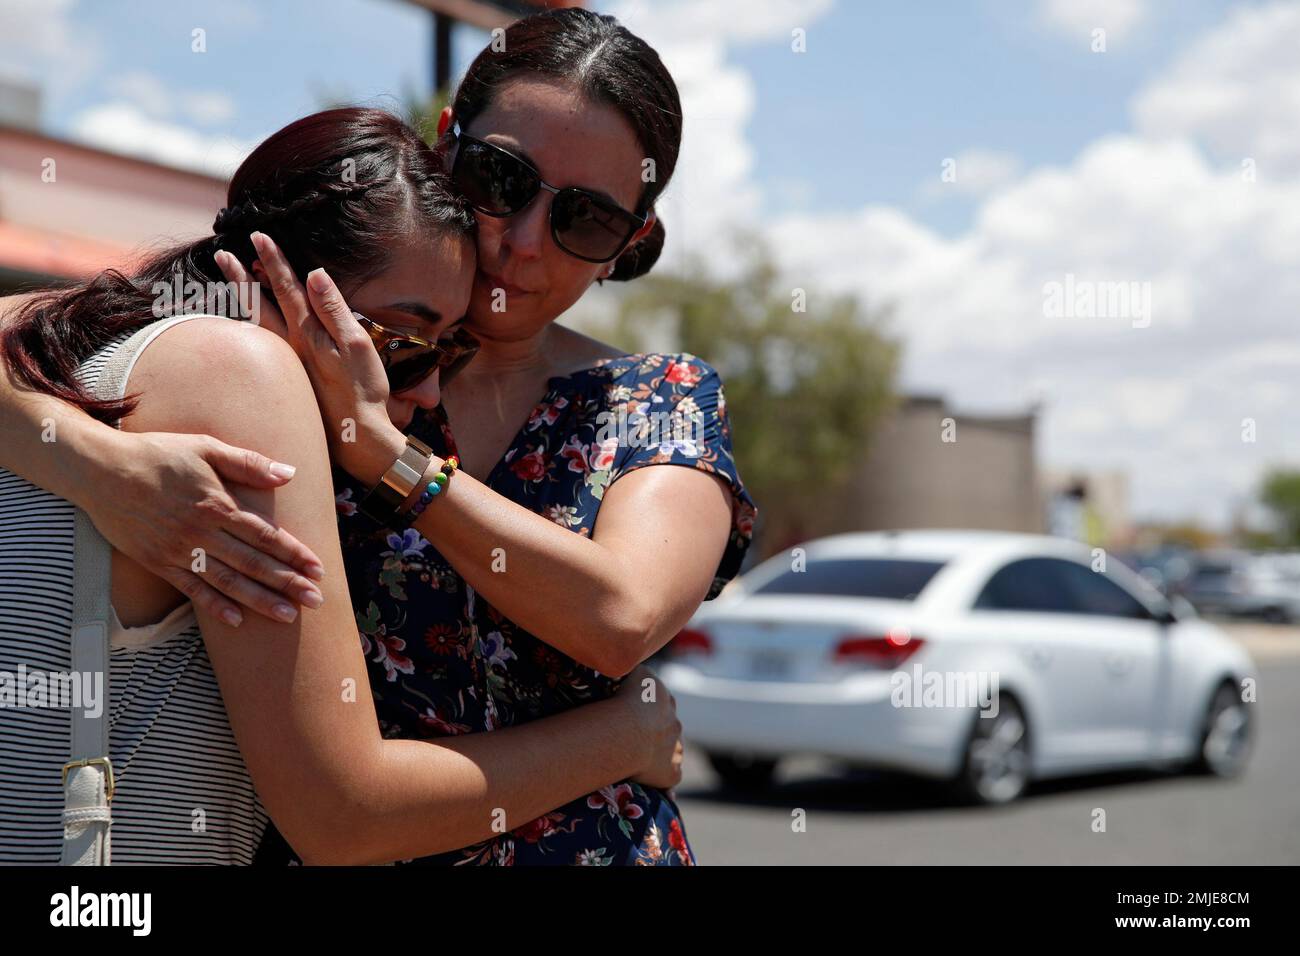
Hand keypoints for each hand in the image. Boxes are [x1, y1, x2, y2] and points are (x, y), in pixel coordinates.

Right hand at [85, 429, 325, 626]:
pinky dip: (214, 606)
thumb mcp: (205, 446)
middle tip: (316, 600)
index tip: (319, 569)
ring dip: (260, 600)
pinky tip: (237, 620)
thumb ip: (248, 463)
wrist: (101, 470)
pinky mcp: (158, 562)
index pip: (266, 535)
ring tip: (288, 616)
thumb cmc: (158, 454)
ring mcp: (179, 550)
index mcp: (217, 504)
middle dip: (287, 583)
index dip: (294, 553)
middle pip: (253, 563)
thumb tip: (289, 475)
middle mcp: (201, 532)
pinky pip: (191, 590)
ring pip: (227, 582)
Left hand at [225, 233, 403, 485]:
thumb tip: (314, 274)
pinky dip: (250, 327)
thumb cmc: (363, 392)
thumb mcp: (357, 345)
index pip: (286, 288)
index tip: (257, 236)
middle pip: (260, 304)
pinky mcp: (290, 380)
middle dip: (242, 277)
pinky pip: (262, 344)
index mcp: (307, 334)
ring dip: (242, 299)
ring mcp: (287, 364)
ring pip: (256, 324)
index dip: (273, 261)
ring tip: (229, 281)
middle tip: (222, 254)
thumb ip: (334, 309)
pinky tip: (247, 324)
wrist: (356, 438)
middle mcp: (290, 347)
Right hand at [616, 664, 684, 790]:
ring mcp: (675, 749)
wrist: (629, 730)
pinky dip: (663, 781)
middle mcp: (674, 722)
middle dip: (652, 731)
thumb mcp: (628, 671)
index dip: (641, 707)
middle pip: (665, 726)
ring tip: (638, 761)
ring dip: (658, 755)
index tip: (627, 713)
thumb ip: (631, 668)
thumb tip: (626, 661)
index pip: (656, 701)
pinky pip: (669, 777)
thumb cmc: (622, 699)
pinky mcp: (672, 772)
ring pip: (670, 750)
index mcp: (664, 698)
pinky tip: (654, 788)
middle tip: (629, 738)